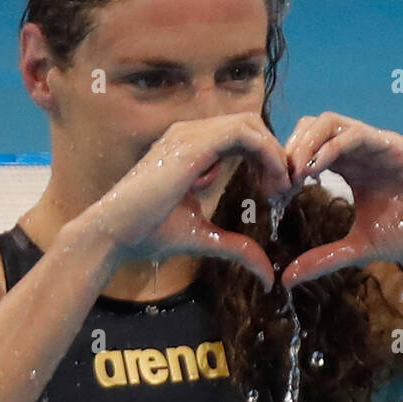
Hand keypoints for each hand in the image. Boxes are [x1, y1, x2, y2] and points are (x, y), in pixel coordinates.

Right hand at [80, 113, 290, 287]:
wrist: (115, 234)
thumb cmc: (149, 233)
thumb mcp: (204, 239)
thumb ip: (237, 248)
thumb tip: (268, 275)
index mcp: (192, 149)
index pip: (242, 139)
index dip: (267, 161)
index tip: (278, 195)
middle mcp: (191, 134)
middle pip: (251, 128)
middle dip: (276, 156)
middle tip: (288, 189)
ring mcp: (191, 135)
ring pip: (251, 125)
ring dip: (275, 154)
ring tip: (283, 187)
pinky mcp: (193, 145)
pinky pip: (244, 134)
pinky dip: (267, 153)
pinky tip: (274, 181)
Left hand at [280, 113, 402, 286]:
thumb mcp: (357, 249)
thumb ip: (323, 259)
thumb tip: (286, 279)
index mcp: (351, 167)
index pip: (309, 149)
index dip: (288, 165)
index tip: (275, 193)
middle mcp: (362, 150)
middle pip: (313, 127)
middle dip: (290, 148)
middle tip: (280, 180)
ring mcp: (379, 144)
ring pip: (331, 123)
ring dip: (306, 144)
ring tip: (294, 172)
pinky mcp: (396, 146)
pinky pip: (357, 135)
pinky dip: (332, 148)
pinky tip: (315, 169)